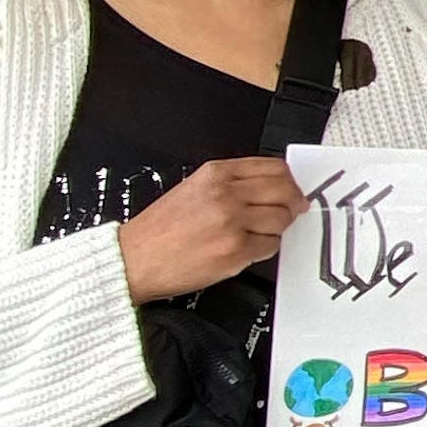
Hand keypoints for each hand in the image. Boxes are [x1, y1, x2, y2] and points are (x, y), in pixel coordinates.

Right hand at [116, 158, 308, 301]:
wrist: (134, 259)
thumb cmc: (159, 230)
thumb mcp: (193, 188)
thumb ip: (231, 184)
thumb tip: (269, 187)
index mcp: (215, 174)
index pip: (273, 167)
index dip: (289, 181)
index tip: (292, 190)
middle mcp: (225, 194)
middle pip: (284, 191)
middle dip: (292, 203)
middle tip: (292, 211)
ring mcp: (232, 222)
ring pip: (281, 219)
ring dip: (277, 228)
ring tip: (258, 233)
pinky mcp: (235, 250)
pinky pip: (270, 246)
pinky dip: (264, 249)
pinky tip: (247, 249)